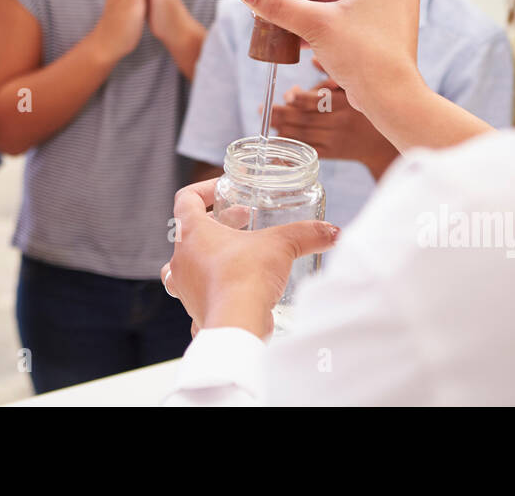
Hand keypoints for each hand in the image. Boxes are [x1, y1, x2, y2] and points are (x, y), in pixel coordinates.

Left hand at [161, 179, 338, 339]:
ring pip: (187, 267)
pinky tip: (235, 292)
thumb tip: (332, 232)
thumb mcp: (282, 245)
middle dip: (216, 224)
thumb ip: (307, 234)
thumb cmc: (247, 277)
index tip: (224, 191)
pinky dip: (213, 292)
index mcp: (192, 234)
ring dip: (208, 258)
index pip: (186, 199)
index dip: (204, 190)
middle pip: (189, 233)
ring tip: (235, 256)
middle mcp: (182, 260)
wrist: (237, 324)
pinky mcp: (196, 310)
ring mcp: (186, 288)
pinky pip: (199, 297)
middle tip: (242, 222)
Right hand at [231, 0, 420, 120]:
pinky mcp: (384, 35)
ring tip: (289, 24)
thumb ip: (277, 4)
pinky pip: (351, 19)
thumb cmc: (364, 56)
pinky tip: (303, 40)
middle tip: (285, 4)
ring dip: (314, 10)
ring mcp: (390, 13)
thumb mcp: (314, 24)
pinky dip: (327, 24)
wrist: (391, 100)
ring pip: (343, 0)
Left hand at [270, 57, 398, 179]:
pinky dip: (290, 144)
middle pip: (305, 118)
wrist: (380, 143)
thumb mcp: (355, 88)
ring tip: (267, 119)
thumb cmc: (363, 109)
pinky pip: (306, 148)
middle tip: (263, 108)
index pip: (320, 102)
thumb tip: (313, 60)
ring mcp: (334, 140)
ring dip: (281, 126)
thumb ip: (333, 73)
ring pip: (303, 133)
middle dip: (281, 113)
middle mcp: (340, 122)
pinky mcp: (330, 153)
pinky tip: (278, 136)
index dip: (301, 99)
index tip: (288, 95)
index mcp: (346, 104)